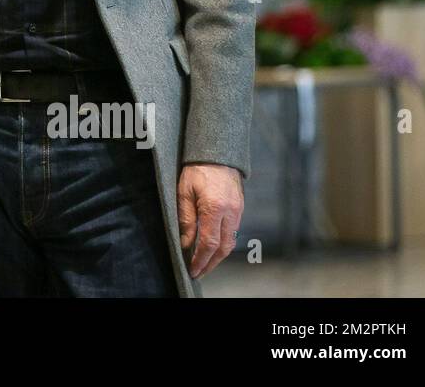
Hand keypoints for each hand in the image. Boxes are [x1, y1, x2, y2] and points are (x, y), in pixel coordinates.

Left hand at [177, 162, 244, 278]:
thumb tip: (185, 242)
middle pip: (223, 247)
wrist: (218, 153)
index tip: (193, 269)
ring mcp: (238, 211)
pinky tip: (212, 245)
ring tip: (204, 262)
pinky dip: (223, 242)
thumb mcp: (184, 191)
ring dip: (218, 255)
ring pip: (230, 241)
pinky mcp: (240, 208)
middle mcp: (231, 212)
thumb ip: (186, 218)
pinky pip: (233, 231)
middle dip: (210, 263)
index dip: (201, 260)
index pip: (209, 243)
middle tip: (198, 272)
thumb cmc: (197, 169)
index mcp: (215, 208)